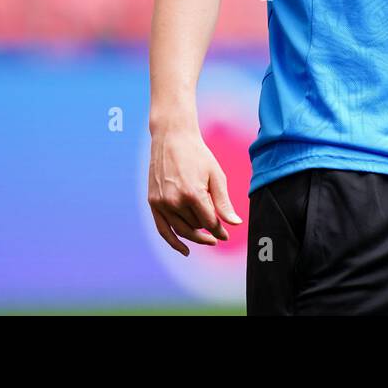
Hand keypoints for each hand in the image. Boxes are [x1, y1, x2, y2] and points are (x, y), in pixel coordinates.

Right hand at [147, 123, 241, 255]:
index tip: (225, 235)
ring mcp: (161, 203)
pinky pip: (163, 229)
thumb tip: (235, 224)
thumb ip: (224, 202)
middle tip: (218, 236)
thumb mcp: (216, 175)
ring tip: (205, 238)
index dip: (219, 231)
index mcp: (193, 194)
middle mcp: (175, 201)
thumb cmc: (197, 154)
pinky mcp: (153, 202)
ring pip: (181, 229)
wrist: (172, 137)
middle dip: (208, 231)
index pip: (209, 222)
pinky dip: (173, 242)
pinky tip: (185, 250)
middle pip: (196, 227)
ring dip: (194, 235)